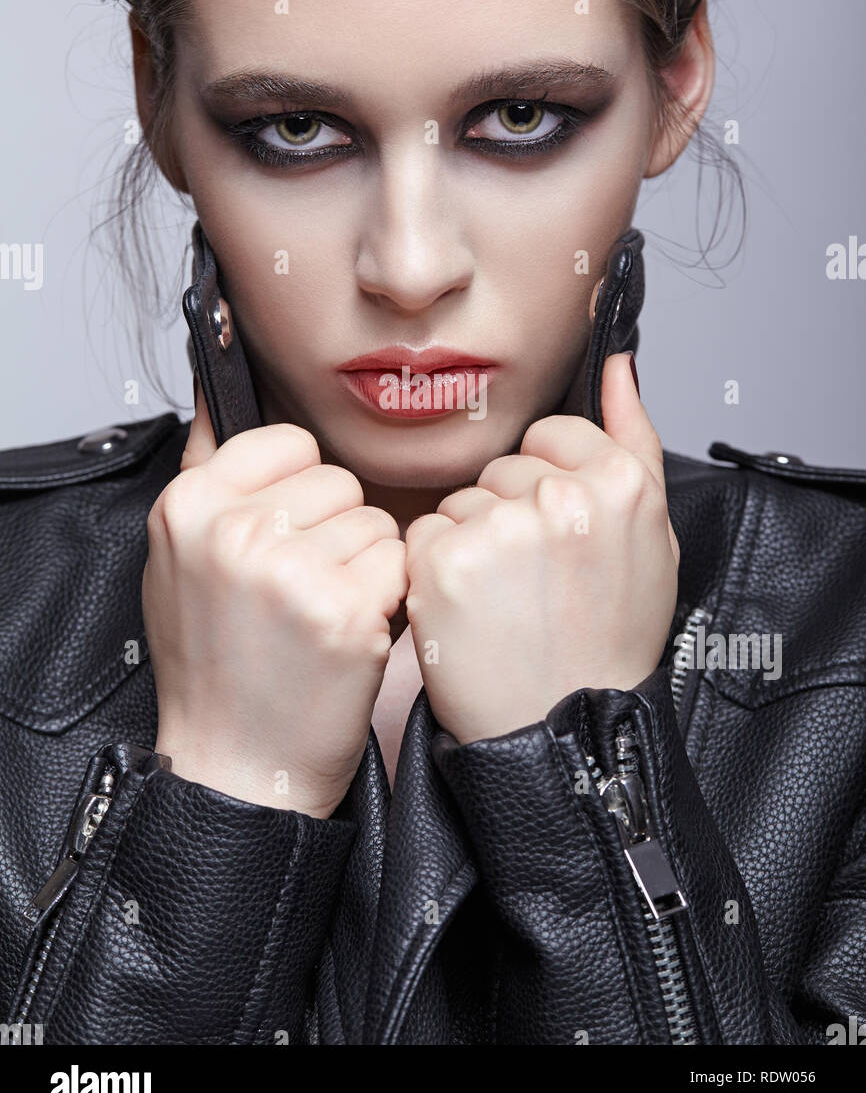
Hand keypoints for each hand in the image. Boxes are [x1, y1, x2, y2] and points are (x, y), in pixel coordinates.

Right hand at [144, 378, 406, 815]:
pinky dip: (388, 598)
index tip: (285, 537)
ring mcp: (288, 569)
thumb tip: (220, 382)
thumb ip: (209, 471)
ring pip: (376, 521)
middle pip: (339, 482)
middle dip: (336, 533)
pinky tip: (349, 635)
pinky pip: (400, 562)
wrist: (235, 766)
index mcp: (188, 505)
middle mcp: (232, 529)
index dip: (301, 491)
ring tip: (320, 617)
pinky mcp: (343, 610)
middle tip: (300, 594)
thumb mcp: (180, 558)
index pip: (289, 442)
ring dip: (366, 567)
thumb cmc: (215, 662)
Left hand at [404, 352, 678, 743]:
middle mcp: (561, 498)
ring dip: (472, 545)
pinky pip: (424, 535)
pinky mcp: (443, 564)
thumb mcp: (653, 535)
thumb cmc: (608, 637)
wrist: (565, 730)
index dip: (550, 488)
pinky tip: (468, 613)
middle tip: (536, 585)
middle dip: (510, 517)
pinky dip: (435, 572)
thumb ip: (633, 437)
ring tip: (505, 604)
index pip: (551, 436)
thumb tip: (617, 362)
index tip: (561, 541)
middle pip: (503, 470)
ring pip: (461, 502)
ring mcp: (499, 530)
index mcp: (619, 482)